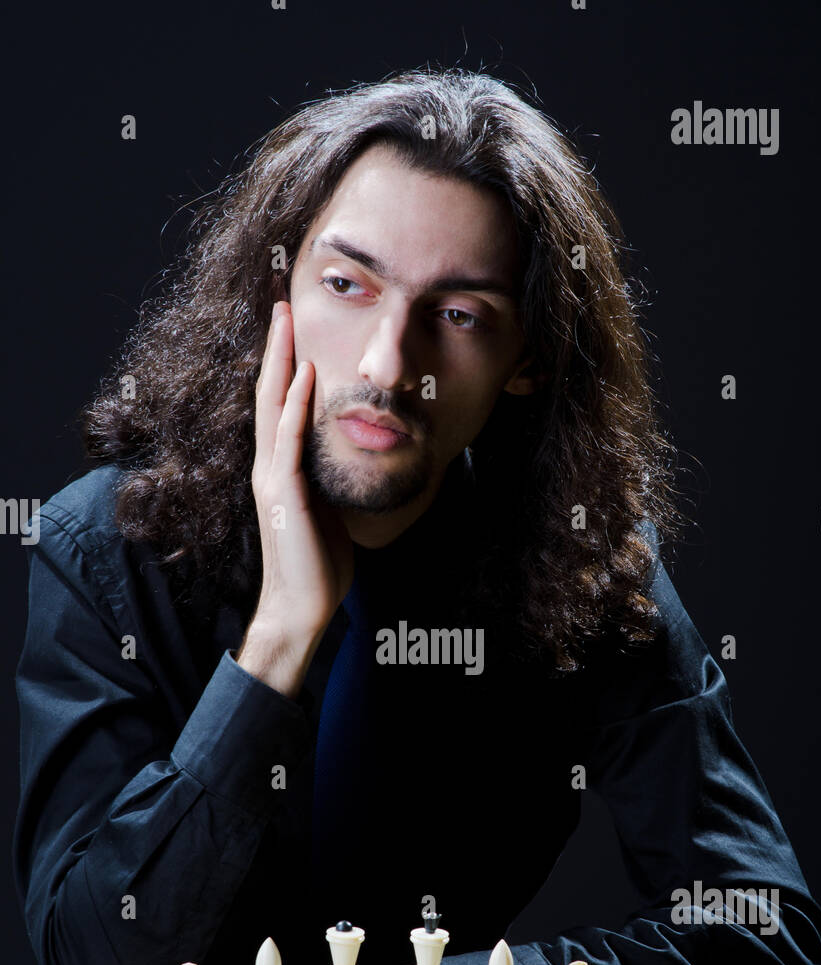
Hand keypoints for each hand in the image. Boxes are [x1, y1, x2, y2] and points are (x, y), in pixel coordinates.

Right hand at [237, 300, 353, 696]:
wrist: (303, 605)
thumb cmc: (318, 563)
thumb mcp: (328, 508)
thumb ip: (328, 478)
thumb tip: (348, 457)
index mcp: (280, 468)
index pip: (278, 403)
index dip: (283, 363)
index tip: (291, 325)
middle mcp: (269, 465)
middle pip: (268, 392)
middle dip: (275, 346)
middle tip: (281, 301)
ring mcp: (272, 477)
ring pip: (272, 405)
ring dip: (279, 360)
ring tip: (285, 319)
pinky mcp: (284, 494)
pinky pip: (289, 440)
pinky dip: (295, 405)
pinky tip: (303, 374)